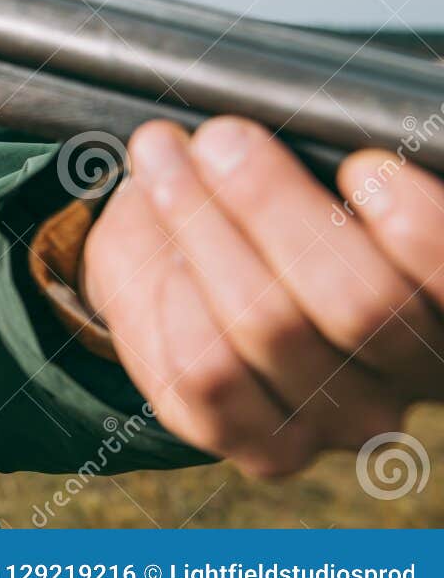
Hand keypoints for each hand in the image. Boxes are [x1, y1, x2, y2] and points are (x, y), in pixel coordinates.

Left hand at [81, 116, 443, 477]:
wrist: (175, 252)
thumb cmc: (258, 197)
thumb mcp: (307, 161)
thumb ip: (326, 156)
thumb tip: (314, 132)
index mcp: (443, 303)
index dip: (421, 231)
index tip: (363, 168)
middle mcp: (407, 376)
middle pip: (361, 303)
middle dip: (273, 202)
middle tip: (220, 138)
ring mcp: (335, 421)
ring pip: (268, 328)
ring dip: (202, 225)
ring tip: (164, 159)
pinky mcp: (258, 445)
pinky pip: (204, 375)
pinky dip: (170, 297)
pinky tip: (161, 251)